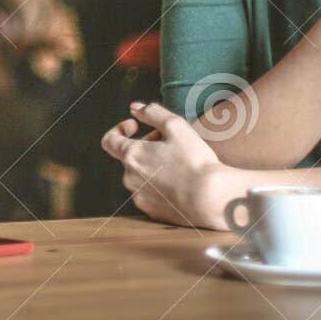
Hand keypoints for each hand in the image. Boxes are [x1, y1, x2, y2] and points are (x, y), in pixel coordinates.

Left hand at [100, 101, 233, 228]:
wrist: (211, 199)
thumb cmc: (194, 161)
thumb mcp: (176, 126)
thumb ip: (152, 112)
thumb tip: (135, 108)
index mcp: (131, 155)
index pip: (109, 140)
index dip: (119, 129)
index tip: (136, 125)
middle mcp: (129, 177)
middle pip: (130, 156)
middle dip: (146, 145)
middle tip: (171, 142)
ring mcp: (139, 196)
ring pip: (140, 175)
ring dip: (153, 165)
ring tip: (178, 162)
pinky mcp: (151, 211)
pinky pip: (150, 193)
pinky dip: (159, 184)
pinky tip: (180, 182)